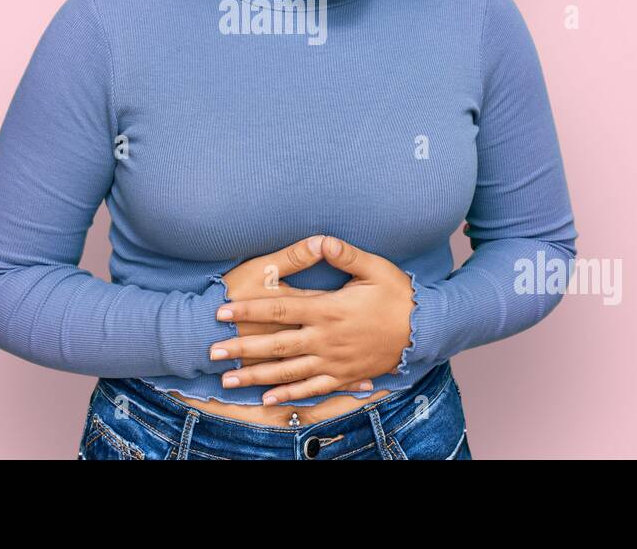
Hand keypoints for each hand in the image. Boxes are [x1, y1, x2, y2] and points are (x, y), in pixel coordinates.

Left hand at [210, 236, 415, 403]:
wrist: (425, 331)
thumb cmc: (400, 296)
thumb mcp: (375, 268)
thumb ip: (345, 253)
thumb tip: (321, 239)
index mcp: (329, 310)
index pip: (280, 309)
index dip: (249, 309)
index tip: (223, 311)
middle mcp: (326, 338)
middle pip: (276, 345)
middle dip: (241, 348)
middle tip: (211, 351)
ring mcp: (334, 361)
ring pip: (288, 371)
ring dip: (256, 375)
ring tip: (228, 379)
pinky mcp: (344, 376)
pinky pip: (311, 388)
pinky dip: (288, 393)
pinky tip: (267, 397)